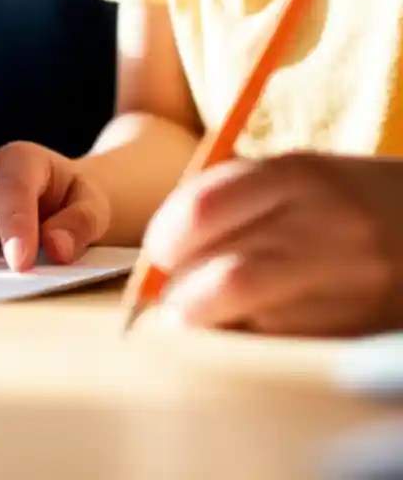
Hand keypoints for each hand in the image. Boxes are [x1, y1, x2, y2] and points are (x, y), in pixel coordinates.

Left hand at [145, 154, 402, 335]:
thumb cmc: (346, 203)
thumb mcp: (295, 178)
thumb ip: (228, 201)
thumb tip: (157, 255)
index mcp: (299, 175)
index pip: (202, 210)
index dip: (165, 240)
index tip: (161, 255)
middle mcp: (327, 225)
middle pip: (220, 274)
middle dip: (182, 294)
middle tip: (176, 299)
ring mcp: (349, 280)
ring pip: (247, 315)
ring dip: (213, 320)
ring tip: (212, 313)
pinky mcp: (358, 325)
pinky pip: (278, 340)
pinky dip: (250, 337)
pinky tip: (255, 324)